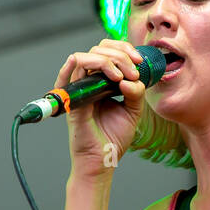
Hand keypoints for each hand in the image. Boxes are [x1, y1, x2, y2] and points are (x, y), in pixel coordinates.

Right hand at [58, 38, 148, 175]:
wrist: (103, 160)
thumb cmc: (113, 138)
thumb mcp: (133, 111)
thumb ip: (136, 92)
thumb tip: (131, 78)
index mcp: (102, 81)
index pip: (108, 51)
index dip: (125, 49)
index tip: (139, 62)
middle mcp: (88, 82)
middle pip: (98, 48)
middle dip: (120, 54)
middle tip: (133, 72)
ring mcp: (78, 88)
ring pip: (85, 56)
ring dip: (108, 60)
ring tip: (122, 77)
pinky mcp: (71, 98)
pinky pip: (69, 71)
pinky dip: (86, 63)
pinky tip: (109, 74)